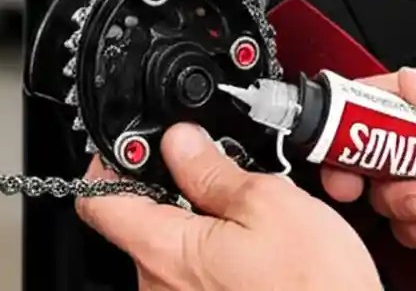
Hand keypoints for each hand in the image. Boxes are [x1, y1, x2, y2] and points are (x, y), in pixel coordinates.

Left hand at [77, 123, 381, 290]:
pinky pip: (194, 281)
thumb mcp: (271, 205)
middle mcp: (159, 290)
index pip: (98, 201)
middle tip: (221, 180)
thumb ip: (213, 169)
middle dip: (176, 194)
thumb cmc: (316, 290)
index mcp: (164, 253)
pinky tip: (256, 258)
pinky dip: (216, 261)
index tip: (137, 147)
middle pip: (141, 225)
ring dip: (202, 230)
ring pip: (173, 253)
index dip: (111, 163)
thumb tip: (180, 141)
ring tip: (251, 226)